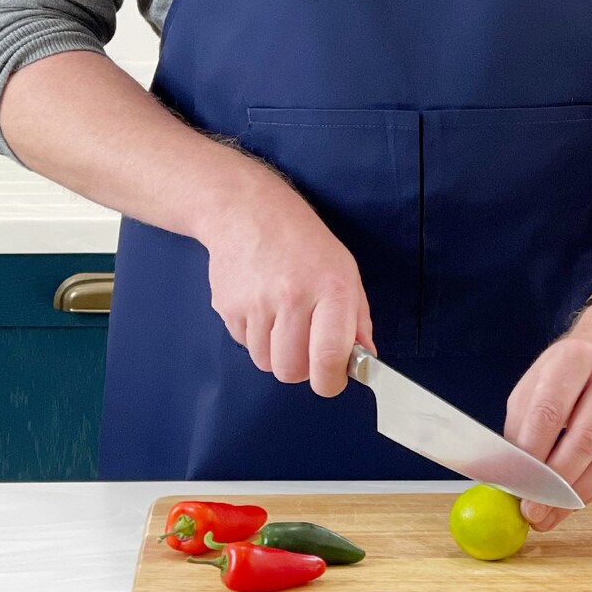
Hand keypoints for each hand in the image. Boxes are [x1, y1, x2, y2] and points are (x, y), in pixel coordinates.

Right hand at [200, 170, 374, 397]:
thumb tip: (364, 360)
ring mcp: (256, 303)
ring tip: (281, 318)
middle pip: (291, 371)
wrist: (248, 210)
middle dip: (300, 368)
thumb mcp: (344, 270)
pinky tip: (261, 305)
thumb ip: (357, 319)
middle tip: (305, 345)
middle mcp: (293, 297)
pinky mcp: (227, 307)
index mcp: (331, 289)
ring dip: (275, 351)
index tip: (332, 379)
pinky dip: (254, 335)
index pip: (328, 358)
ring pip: (265, 362)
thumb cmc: (303, 240)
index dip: (331, 381)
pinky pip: (244, 344)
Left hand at [504, 302, 591, 531]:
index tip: (517, 485)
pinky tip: (577, 500)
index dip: (533, 453)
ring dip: (578, 495)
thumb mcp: (537, 381)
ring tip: (551, 515)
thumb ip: (522, 423)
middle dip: (556, 483)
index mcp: (574, 358)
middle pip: (586, 438)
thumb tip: (509, 474)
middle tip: (533, 511)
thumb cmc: (569, 373)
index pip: (551, 411)